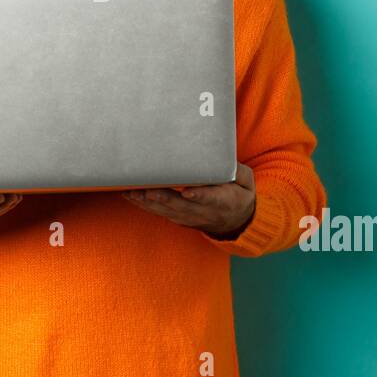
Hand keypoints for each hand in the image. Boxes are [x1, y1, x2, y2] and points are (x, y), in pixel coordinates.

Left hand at [122, 162, 255, 238]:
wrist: (237, 221)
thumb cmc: (239, 194)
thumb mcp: (246, 182)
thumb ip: (237, 170)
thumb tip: (225, 155)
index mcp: (224, 201)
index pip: (211, 198)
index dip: (199, 196)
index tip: (188, 192)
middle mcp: (204, 212)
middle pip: (180, 206)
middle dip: (163, 198)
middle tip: (147, 190)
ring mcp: (189, 217)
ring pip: (166, 210)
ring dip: (147, 202)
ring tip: (130, 191)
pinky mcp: (178, 218)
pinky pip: (159, 212)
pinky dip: (144, 205)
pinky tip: (129, 195)